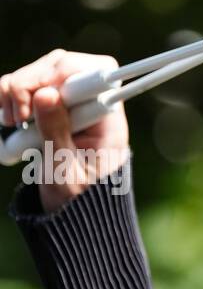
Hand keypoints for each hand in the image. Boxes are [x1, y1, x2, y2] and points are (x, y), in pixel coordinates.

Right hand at [0, 50, 128, 212]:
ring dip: (16, 91)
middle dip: (31, 82)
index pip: (98, 74)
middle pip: (62, 67)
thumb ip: (56, 132)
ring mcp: (70, 108)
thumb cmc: (78, 203)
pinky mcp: (50, 112)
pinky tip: (7, 120)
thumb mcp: (64, 172)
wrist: (72, 221)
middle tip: (15, 116)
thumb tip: (48, 94)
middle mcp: (92, 108)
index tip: (41, 95)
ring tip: (9, 122)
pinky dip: (10, 99)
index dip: (65, 74)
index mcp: (107, 121)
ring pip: (41, 75)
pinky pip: (27, 90)